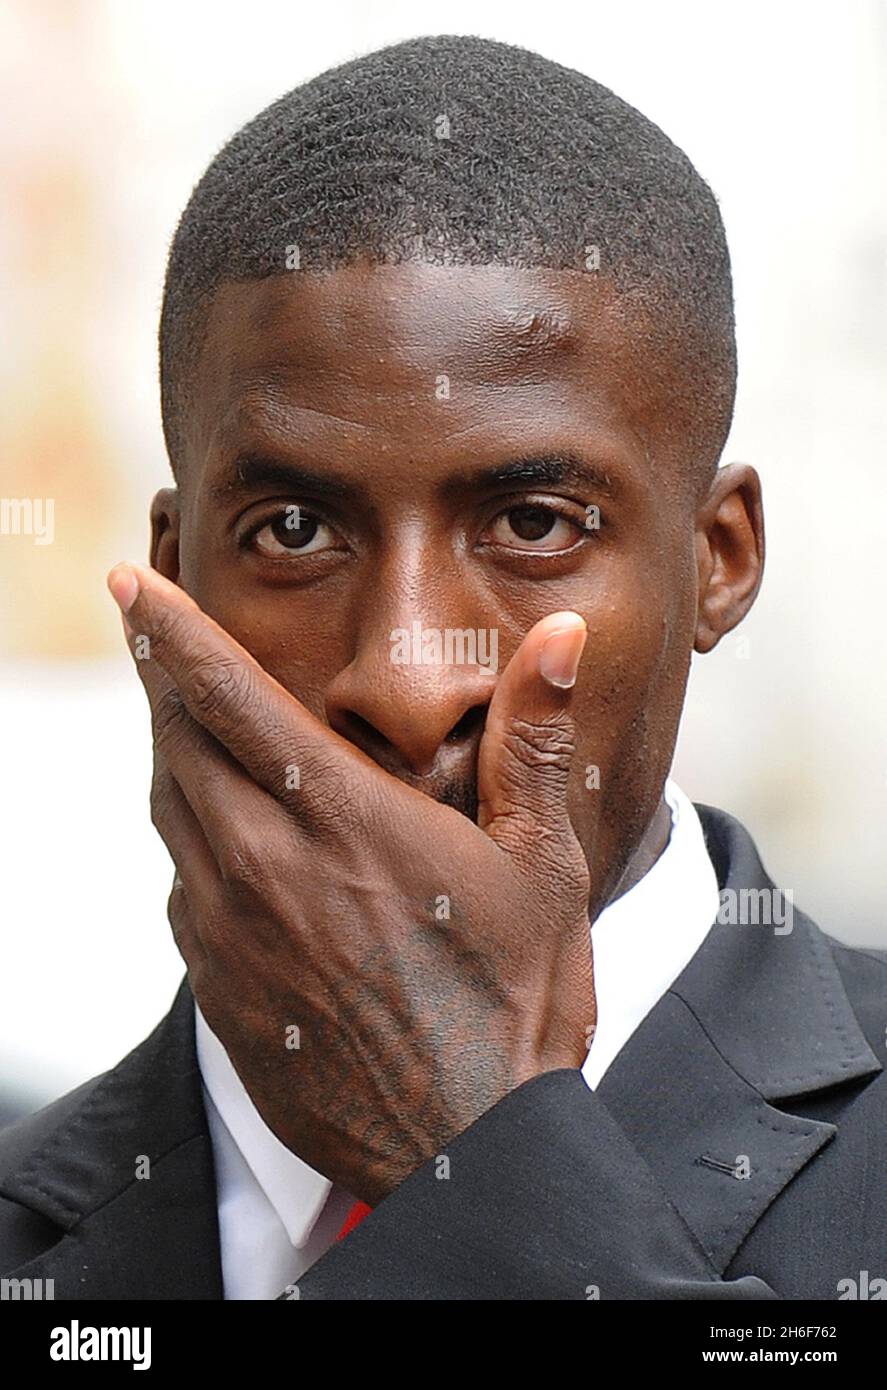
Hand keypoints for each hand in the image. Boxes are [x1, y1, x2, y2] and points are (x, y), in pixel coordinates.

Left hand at [108, 563, 596, 1203]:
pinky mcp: (217, 985)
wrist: (465, 1148)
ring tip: (198, 729)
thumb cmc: (511, 1001)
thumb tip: (562, 637)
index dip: (171, 629)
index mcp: (341, 821)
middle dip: (168, 682)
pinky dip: (192, 840)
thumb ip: (532, 738)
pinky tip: (234, 845)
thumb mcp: (542, 863)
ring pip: (170, 811)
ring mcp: (229, 932)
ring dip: (175, 757)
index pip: (227, 697)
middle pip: (175, 744)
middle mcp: (265, 868)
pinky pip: (180, 885)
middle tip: (169, 643)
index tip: (129, 578)